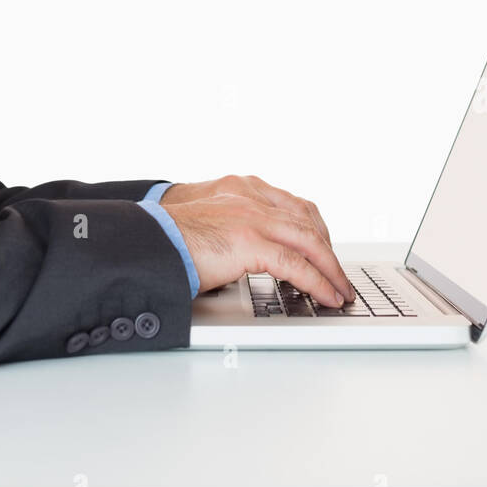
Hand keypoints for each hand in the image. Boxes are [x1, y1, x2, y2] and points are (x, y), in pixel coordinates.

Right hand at [160, 174, 353, 306]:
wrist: (146, 241)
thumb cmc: (169, 240)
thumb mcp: (211, 226)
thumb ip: (237, 232)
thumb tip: (257, 259)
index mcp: (242, 189)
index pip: (295, 206)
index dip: (317, 232)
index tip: (326, 253)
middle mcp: (251, 196)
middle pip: (308, 221)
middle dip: (330, 253)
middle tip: (341, 278)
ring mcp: (251, 216)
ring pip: (309, 241)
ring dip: (331, 269)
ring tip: (340, 291)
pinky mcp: (249, 241)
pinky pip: (296, 265)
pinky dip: (317, 282)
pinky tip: (325, 296)